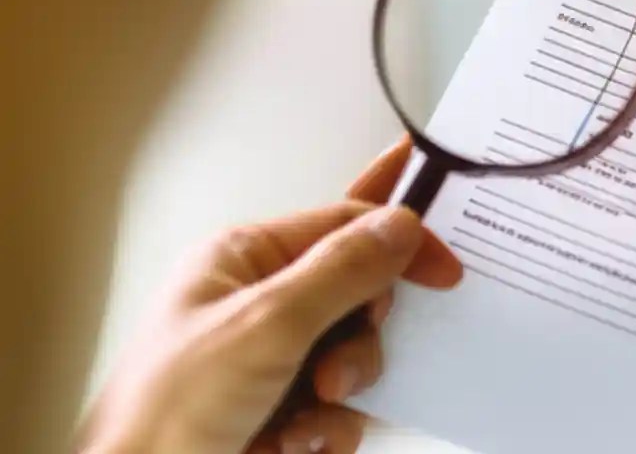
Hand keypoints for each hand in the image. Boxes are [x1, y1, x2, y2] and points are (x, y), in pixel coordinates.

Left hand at [80, 139, 461, 453]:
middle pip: (360, 296)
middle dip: (359, 341)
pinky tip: (289, 446)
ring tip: (300, 421)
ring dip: (343, 395)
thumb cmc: (168, 413)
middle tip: (332, 374)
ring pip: (357, 358)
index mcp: (245, 260)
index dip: (399, 243)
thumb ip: (342, 270)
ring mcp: (273, 360)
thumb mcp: (267, 326)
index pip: (344, 224)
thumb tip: (400, 223)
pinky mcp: (283, 411)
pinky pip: (343, 409)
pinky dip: (327, 432)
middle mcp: (261, 303)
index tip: (446, 273)